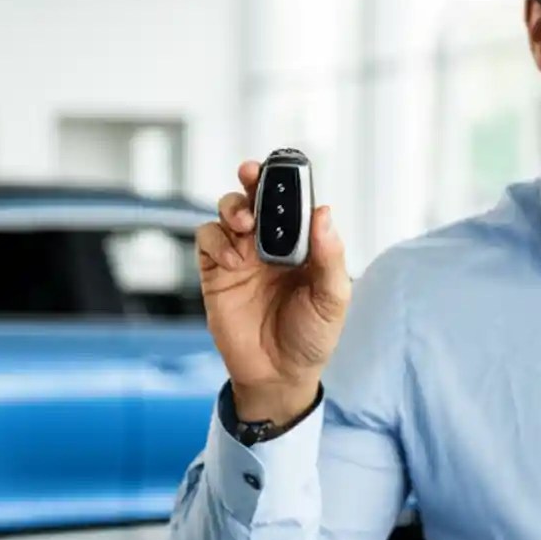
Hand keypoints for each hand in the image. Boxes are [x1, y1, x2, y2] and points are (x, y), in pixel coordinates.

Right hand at [195, 160, 350, 423]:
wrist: (279, 375)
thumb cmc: (312, 336)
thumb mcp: (332, 298)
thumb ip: (330, 256)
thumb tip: (323, 212)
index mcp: (302, 244)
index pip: (293, 202)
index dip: (286, 180)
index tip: (284, 165)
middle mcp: (270, 244)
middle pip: (256, 197)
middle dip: (253, 179)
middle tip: (251, 173)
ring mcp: (241, 256)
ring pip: (228, 211)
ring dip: (233, 207)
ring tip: (245, 225)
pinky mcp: (216, 273)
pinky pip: (208, 240)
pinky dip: (216, 241)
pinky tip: (233, 260)